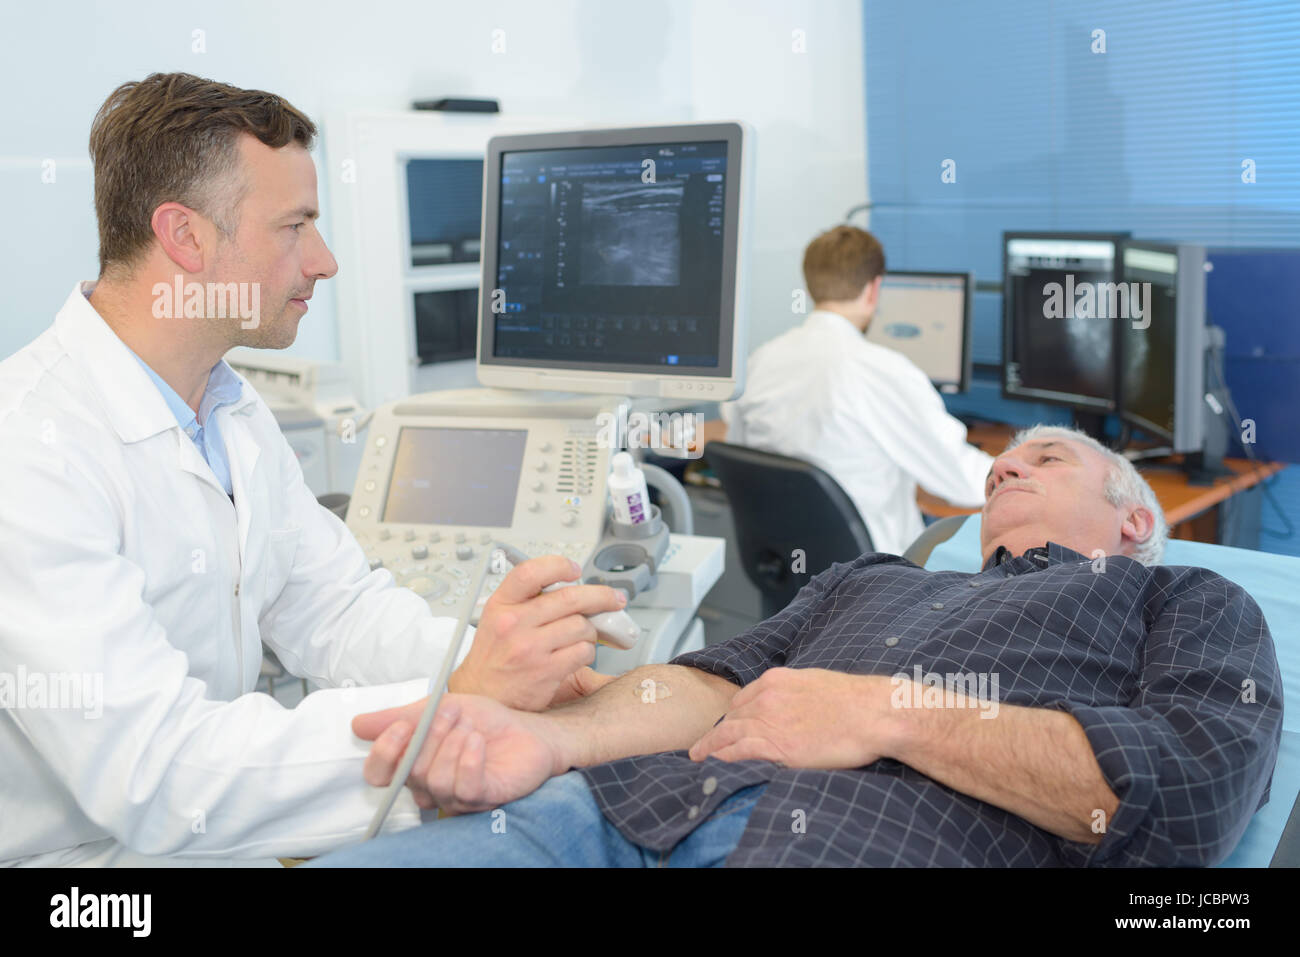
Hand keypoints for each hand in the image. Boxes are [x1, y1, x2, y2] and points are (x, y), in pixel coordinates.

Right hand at [352, 694, 567, 813]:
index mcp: (414, 765)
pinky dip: (468, 760)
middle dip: (430, 734)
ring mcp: (456, 797)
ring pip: (435, 781)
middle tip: (452, 711)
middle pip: (410, 772)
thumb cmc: (483, 721)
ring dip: (451, 744)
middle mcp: (429, 787)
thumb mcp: (438, 707)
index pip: (379, 775)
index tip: (402, 725)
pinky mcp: (484, 799)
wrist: (527, 729)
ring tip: (470, 727)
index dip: (384, 752)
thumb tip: (358, 723)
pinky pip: (465, 788)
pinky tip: (477, 742)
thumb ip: (400, 716)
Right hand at [449, 555, 627, 710]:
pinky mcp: (545, 671)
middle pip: (570, 597)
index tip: (575, 570)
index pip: (531, 572)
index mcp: (501, 604)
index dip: (559, 565)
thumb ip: (527, 601)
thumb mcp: (497, 619)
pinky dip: (587, 652)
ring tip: (582, 637)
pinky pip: (583, 651)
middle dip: (601, 596)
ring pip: (581, 626)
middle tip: (613, 599)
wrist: (483, 696)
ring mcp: (530, 647)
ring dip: (590, 631)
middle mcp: (514, 623)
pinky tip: (577, 655)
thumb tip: (571, 588)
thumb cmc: (494, 658)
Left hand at [687, 668, 897, 768]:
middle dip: (719, 729)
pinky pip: (739, 749)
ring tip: (698, 754)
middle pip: (732, 715)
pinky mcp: (777, 744)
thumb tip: (792, 708)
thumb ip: (795, 694)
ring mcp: (770, 720)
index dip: (733, 714)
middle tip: (706, 742)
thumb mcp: (817, 684)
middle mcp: (768, 697)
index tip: (726, 724)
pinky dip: (722, 754)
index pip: (743, 698)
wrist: (874, 713)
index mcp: (777, 680)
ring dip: (710, 744)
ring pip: (728, 732)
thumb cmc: (855, 701)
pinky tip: (715, 760)